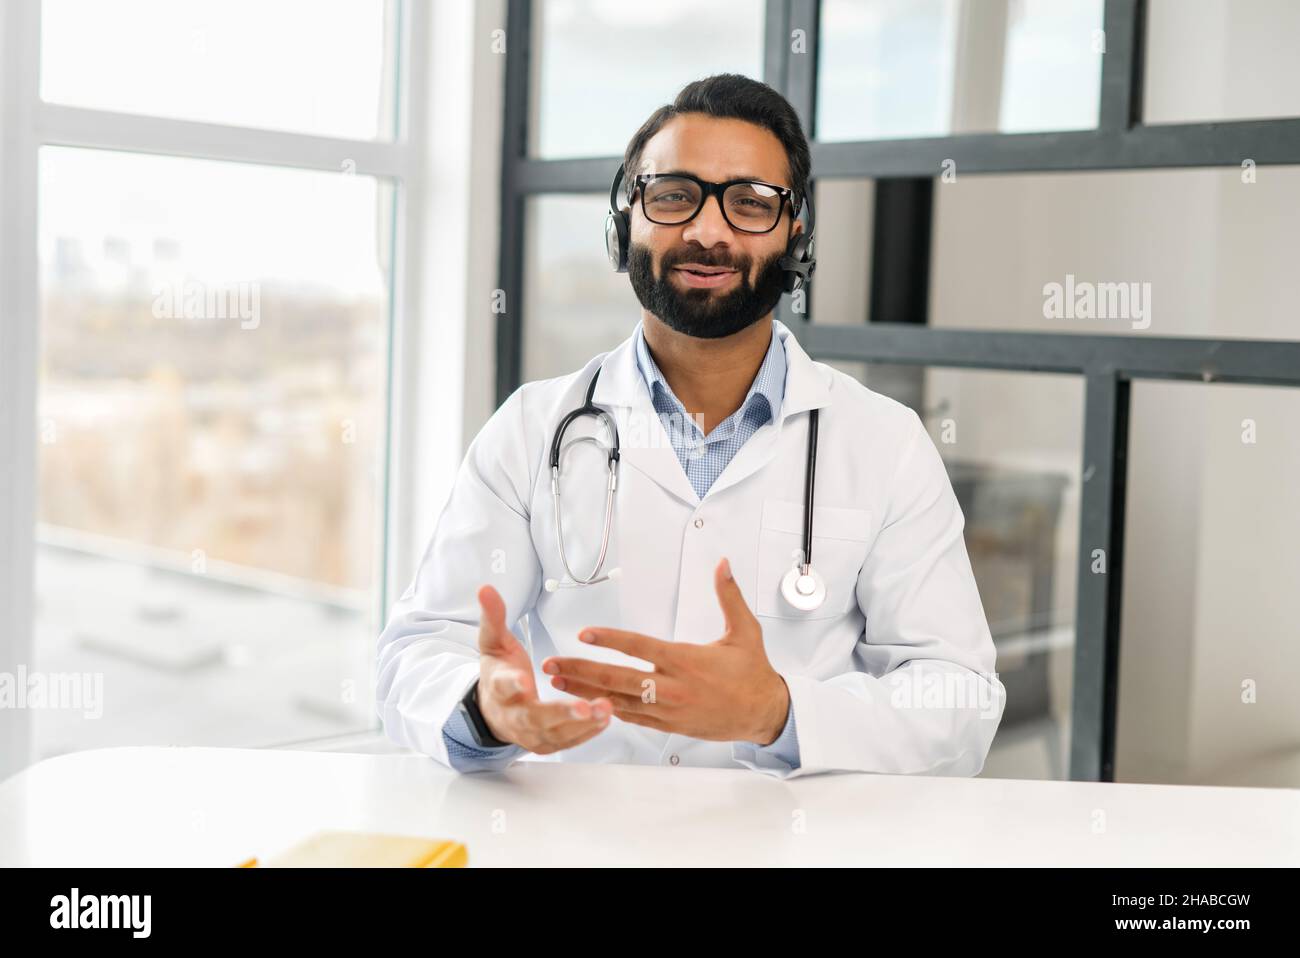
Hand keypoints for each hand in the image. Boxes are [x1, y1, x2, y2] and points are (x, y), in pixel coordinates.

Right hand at [475, 584, 612, 754]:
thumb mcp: (493, 643)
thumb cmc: (499, 673)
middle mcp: (512, 715)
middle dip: (560, 713)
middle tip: (585, 706)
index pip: (502, 686)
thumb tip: (485, 588)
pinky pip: (567, 741)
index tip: (524, 680)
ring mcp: (529, 734)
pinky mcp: (545, 744)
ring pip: (556, 734)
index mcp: (498, 687)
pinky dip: (587, 732)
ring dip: (582, 724)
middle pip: (534, 718)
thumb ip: (493, 617)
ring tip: (606, 709)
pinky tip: (606, 718)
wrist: (492, 711)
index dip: (512, 684)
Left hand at [540, 558, 790, 744]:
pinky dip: (607, 709)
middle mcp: (672, 687)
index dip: (609, 640)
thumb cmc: (753, 673)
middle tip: (552, 664)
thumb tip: (723, 564)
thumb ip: (729, 596)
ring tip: (558, 683)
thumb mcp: (745, 631)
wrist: (763, 713)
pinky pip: (632, 717)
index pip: (639, 648)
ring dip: (585, 692)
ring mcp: (668, 710)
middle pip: (616, 679)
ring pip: (618, 701)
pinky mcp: (668, 725)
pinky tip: (588, 702)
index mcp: (686, 661)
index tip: (584, 633)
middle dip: (580, 670)